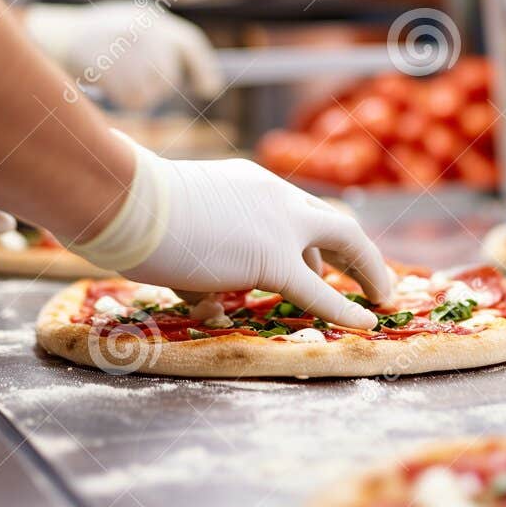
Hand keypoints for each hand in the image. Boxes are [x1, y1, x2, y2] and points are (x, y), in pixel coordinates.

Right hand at [23, 0, 222, 110]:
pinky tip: (104, 83)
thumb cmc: (96, 38)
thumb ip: (161, 45)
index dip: (203, 68)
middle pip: (170, 76)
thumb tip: (201, 79)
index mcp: (150, 18)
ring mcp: (130, 51)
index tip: (210, 87)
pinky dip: (122, 100)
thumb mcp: (130, 27)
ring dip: (137, 94)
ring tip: (113, 76)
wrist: (54, 37)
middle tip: (133, 81)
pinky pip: (136, 101)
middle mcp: (144, 31)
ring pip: (154, 93)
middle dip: (159, 86)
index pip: (190, 44)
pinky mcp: (116, 70)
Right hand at [68, 135, 392, 329]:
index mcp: (249, 184)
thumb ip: (201, 264)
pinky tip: (368, 321)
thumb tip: (211, 305)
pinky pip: (319, 292)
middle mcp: (273, 198)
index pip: (295, 212)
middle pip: (333, 223)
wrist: (125, 198)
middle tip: (373, 280)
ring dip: (365, 273)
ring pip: (340, 246)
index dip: (316, 239)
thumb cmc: (130, 210)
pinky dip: (346, 308)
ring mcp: (277, 226)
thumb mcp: (174, 229)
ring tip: (380, 299)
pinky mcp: (272, 260)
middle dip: (357, 254)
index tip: (327, 260)